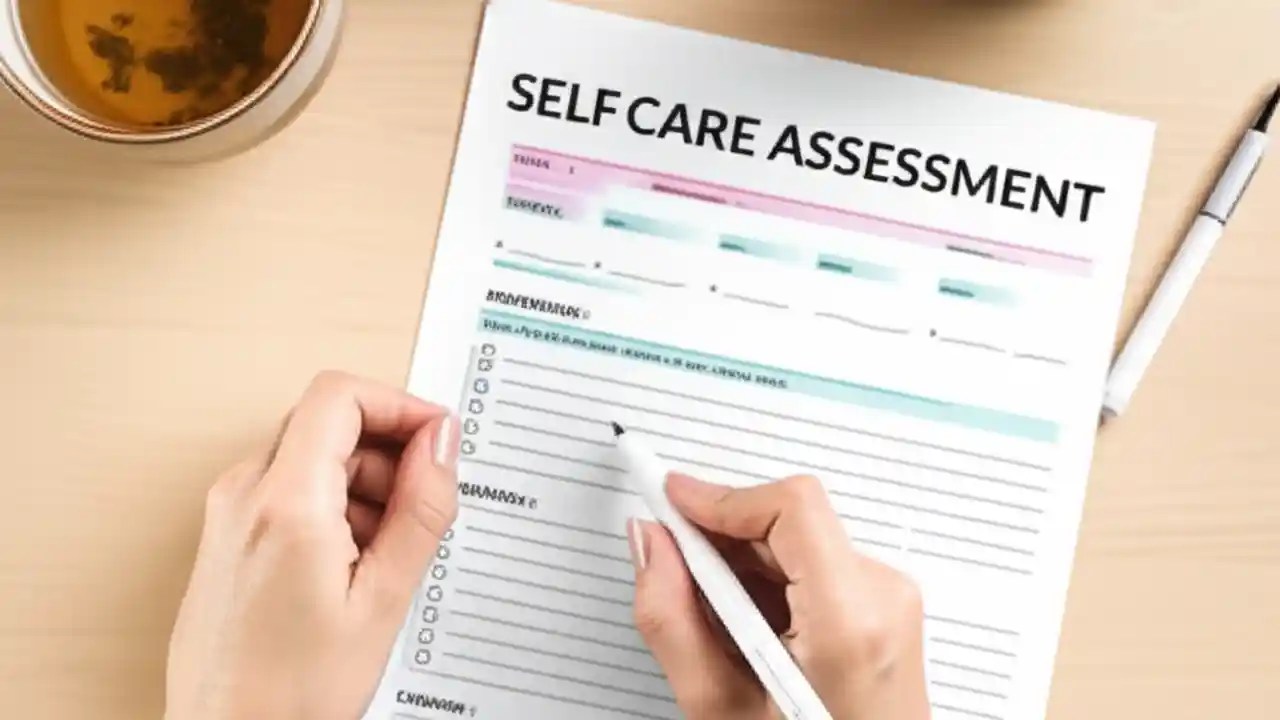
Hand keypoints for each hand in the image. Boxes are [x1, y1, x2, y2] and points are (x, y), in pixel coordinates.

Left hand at [165, 372, 459, 719]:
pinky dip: (334, 503)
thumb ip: (421, 509)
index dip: (400, 404)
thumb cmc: (293, 692)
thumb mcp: (383, 598)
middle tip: (423, 504)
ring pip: (310, 454)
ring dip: (363, 481)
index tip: (437, 437)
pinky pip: (288, 488)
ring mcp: (228, 513)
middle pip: (327, 421)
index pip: (340, 395)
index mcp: (285, 502)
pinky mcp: (227, 534)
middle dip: (387, 450)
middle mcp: (243, 495)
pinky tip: (356, 563)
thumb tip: (440, 443)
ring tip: (390, 548)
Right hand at [627, 473, 929, 719]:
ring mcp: (891, 601)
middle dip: (721, 539)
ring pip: (797, 541)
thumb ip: (671, 619)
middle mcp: (883, 597)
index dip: (721, 496)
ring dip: (743, 567)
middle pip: (788, 522)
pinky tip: (749, 632)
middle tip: (673, 567)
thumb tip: (650, 545)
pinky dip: (770, 585)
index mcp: (849, 620)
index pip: (790, 506)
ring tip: (716, 625)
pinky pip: (816, 566)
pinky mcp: (886, 608)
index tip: (672, 501)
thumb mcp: (721, 709)